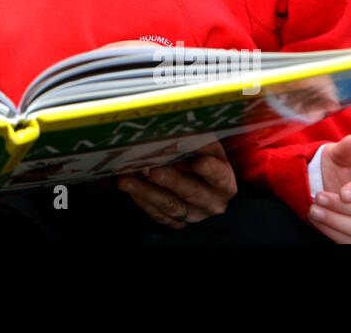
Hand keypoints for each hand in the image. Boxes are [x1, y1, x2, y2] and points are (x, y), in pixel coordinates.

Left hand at [115, 139, 236, 228]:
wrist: (198, 179)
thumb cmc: (200, 156)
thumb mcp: (204, 145)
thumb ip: (195, 140)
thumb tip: (176, 129)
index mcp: (224, 182)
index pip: (220, 176)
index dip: (210, 170)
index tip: (199, 163)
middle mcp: (212, 202)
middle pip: (192, 193)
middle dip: (171, 181)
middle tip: (153, 171)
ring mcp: (194, 214)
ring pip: (170, 205)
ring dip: (145, 192)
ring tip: (126, 180)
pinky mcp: (176, 221)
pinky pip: (158, 214)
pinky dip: (142, 200)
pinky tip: (130, 188)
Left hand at [308, 135, 350, 242]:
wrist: (328, 187)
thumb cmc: (335, 170)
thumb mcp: (336, 156)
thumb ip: (345, 149)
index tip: (342, 192)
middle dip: (343, 208)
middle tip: (318, 198)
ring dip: (338, 223)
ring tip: (314, 211)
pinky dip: (337, 236)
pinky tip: (319, 223)